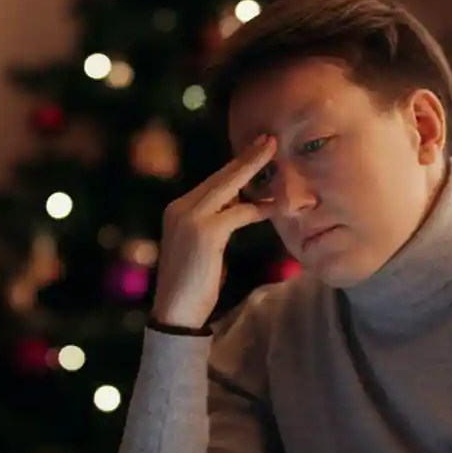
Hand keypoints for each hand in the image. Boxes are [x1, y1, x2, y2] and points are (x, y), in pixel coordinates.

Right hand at [151, 135, 277, 327]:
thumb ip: (215, 224)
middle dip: (247, 158)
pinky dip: (258, 209)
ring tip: (276, 155)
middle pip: (220, 177)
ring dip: (254, 172)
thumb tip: (239, 207)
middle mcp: (180, 208)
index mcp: (177, 210)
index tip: (254, 151)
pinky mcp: (205, 232)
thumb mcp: (203, 248)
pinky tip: (274, 207)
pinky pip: (239, 213)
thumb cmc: (192, 285)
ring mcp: (190, 218)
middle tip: (270, 140)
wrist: (175, 312)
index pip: (212, 183)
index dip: (235, 167)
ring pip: (228, 187)